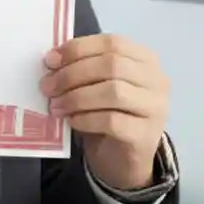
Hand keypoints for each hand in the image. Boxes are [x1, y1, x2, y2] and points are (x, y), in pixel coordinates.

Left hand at [40, 34, 168, 190]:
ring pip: (113, 92)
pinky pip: (112, 121)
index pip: (112, 43)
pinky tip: (72, 121)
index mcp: (145, 59)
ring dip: (77, 97)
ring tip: (55, 105)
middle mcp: (157, 80)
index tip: (50, 60)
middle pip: (112, 65)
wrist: (123, 160)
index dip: (79, 48)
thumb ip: (82, 69)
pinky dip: (86, 118)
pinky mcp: (145, 135)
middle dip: (73, 74)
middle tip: (47, 86)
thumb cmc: (108, 115)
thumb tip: (52, 60)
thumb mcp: (96, 86)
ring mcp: (155, 108)